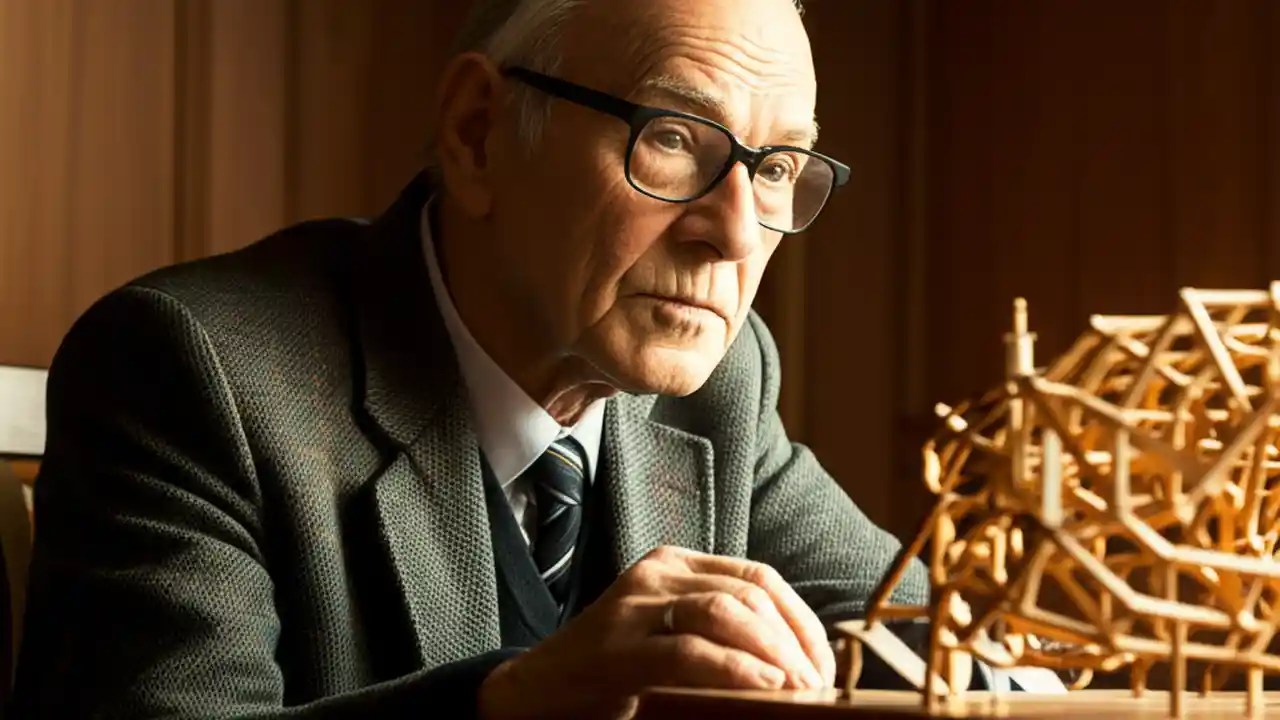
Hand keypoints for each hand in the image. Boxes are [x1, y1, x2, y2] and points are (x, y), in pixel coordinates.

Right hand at [477, 545, 836, 718]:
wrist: (535, 694)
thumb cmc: (613, 675)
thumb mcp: (673, 639)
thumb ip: (722, 636)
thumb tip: (799, 663)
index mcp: (676, 565)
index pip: (759, 577)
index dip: (802, 621)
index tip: (824, 667)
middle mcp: (658, 572)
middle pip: (750, 591)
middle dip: (796, 640)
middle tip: (818, 687)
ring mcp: (635, 604)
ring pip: (727, 611)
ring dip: (775, 653)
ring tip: (799, 690)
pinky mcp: (617, 645)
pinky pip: (690, 650)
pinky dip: (738, 669)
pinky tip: (766, 687)